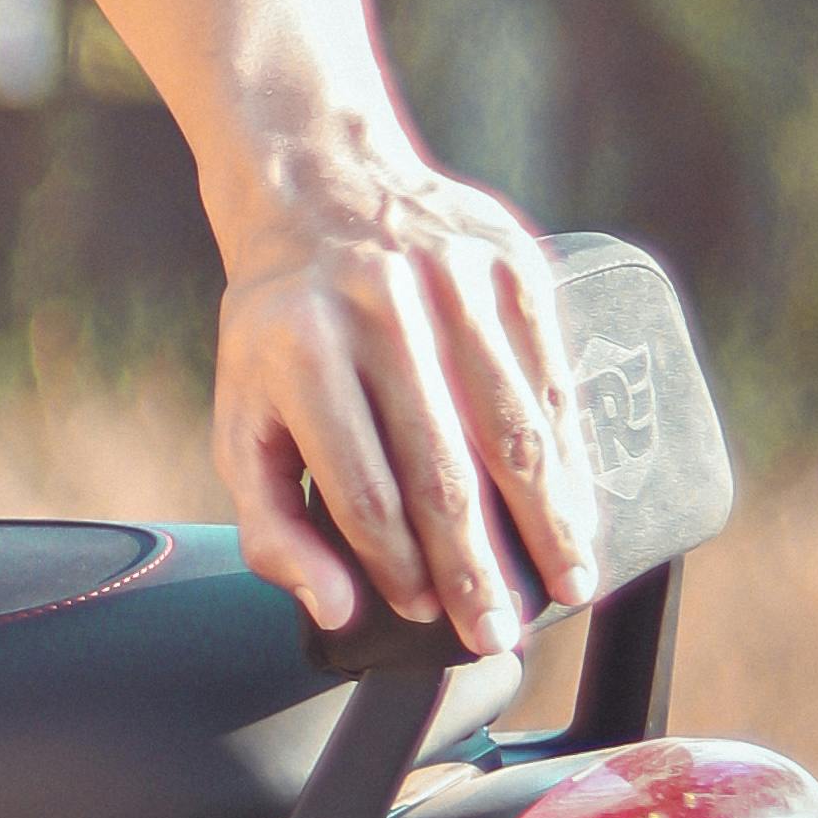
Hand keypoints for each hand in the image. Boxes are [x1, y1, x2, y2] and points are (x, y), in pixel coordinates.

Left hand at [212, 152, 599, 663]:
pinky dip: (569, 450)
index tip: (427, 613)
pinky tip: (575, 503)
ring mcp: (453, 281)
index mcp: (300, 350)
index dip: (398, 563)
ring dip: (546, 518)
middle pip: (443, 469)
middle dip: (479, 566)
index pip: (361, 487)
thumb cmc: (281, 329)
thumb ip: (272, 524)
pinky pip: (552, 376)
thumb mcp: (242, 418)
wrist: (322, 186)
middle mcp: (379, 310)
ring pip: (514, 427)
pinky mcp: (512, 264)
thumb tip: (337, 608)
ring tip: (568, 582)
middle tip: (502, 630)